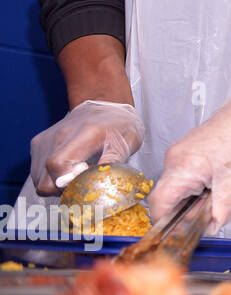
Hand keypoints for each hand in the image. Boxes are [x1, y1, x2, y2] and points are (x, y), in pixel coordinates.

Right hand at [30, 100, 144, 194]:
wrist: (105, 104)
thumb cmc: (120, 125)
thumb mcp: (130, 140)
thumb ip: (115, 160)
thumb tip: (102, 180)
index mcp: (84, 134)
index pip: (58, 164)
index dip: (66, 183)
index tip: (83, 187)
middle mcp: (59, 135)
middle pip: (45, 178)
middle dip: (62, 190)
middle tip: (83, 185)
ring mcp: (46, 139)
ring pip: (38, 179)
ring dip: (56, 185)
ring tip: (77, 175)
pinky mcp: (38, 143)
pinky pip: (37, 172)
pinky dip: (50, 178)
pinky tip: (68, 170)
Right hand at [149, 92, 230, 233]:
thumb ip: (221, 209)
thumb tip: (211, 228)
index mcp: (183, 164)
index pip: (159, 202)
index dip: (167, 221)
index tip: (180, 232)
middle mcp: (175, 158)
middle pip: (167, 197)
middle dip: (185, 210)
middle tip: (209, 211)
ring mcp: (178, 154)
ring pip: (176, 188)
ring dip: (192, 198)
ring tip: (216, 190)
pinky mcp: (186, 153)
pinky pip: (183, 177)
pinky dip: (196, 186)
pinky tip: (214, 181)